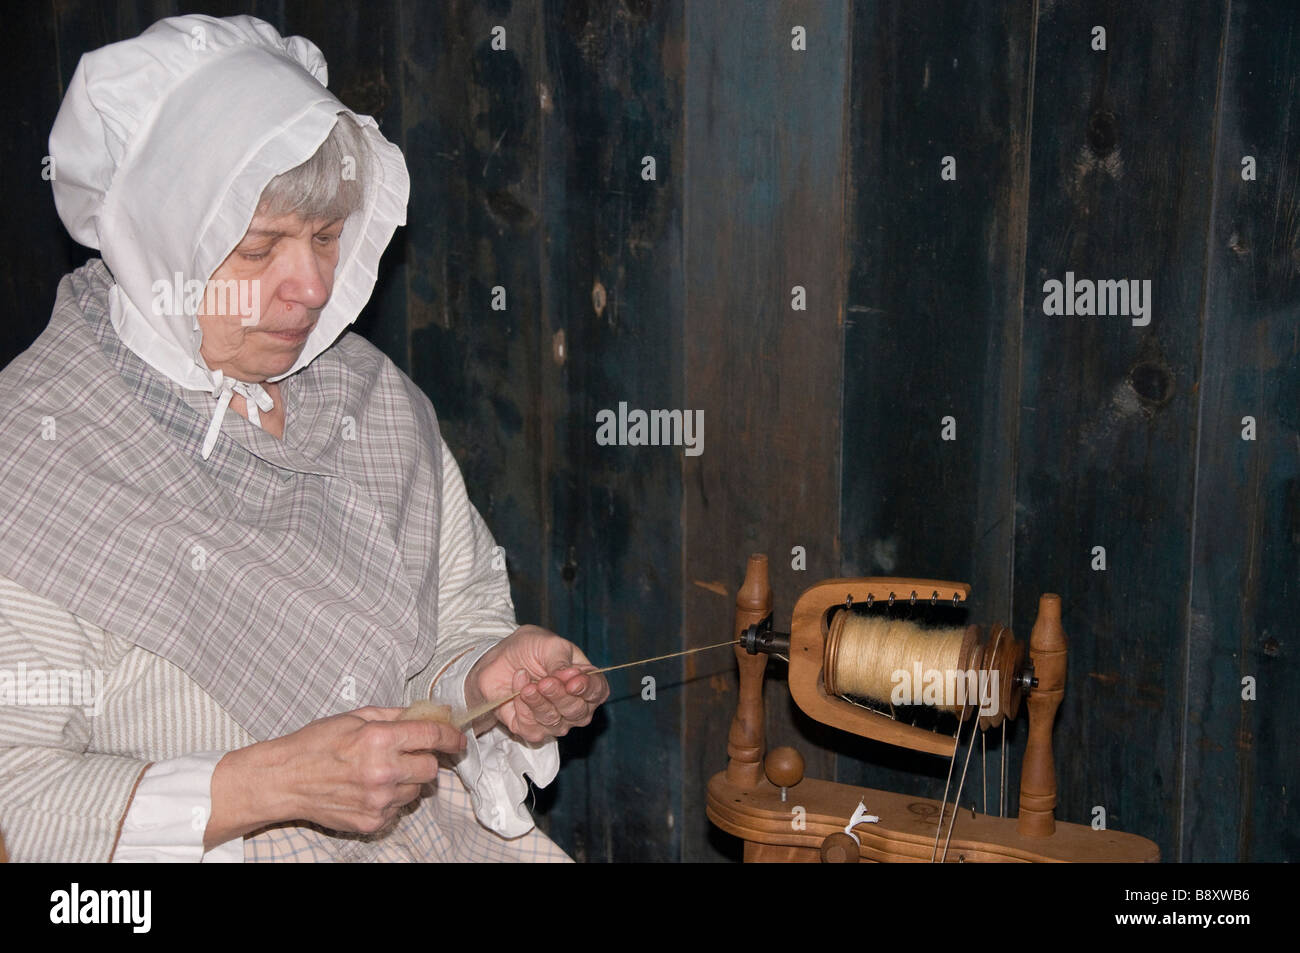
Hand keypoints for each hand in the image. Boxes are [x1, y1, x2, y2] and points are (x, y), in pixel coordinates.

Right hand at [206, 706, 465, 847]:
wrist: (284, 780)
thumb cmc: (315, 744)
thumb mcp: (355, 717)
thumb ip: (396, 715)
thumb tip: (431, 713)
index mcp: (379, 739)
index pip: (433, 737)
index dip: (451, 736)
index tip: (458, 738)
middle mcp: (382, 771)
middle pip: (431, 768)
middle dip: (426, 760)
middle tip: (410, 755)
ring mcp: (377, 800)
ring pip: (416, 791)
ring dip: (408, 781)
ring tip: (381, 772)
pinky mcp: (371, 822)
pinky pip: (397, 810)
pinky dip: (390, 800)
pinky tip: (369, 789)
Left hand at [466, 625, 608, 742]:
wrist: (497, 660)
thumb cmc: (528, 649)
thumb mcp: (548, 644)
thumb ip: (561, 661)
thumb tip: (572, 677)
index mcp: (584, 680)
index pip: (598, 691)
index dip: (588, 689)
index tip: (573, 682)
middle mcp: (574, 705)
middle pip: (578, 712)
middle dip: (559, 696)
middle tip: (544, 682)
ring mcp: (554, 720)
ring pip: (555, 722)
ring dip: (539, 702)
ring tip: (527, 685)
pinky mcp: (532, 729)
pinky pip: (532, 729)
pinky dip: (522, 708)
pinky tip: (517, 690)